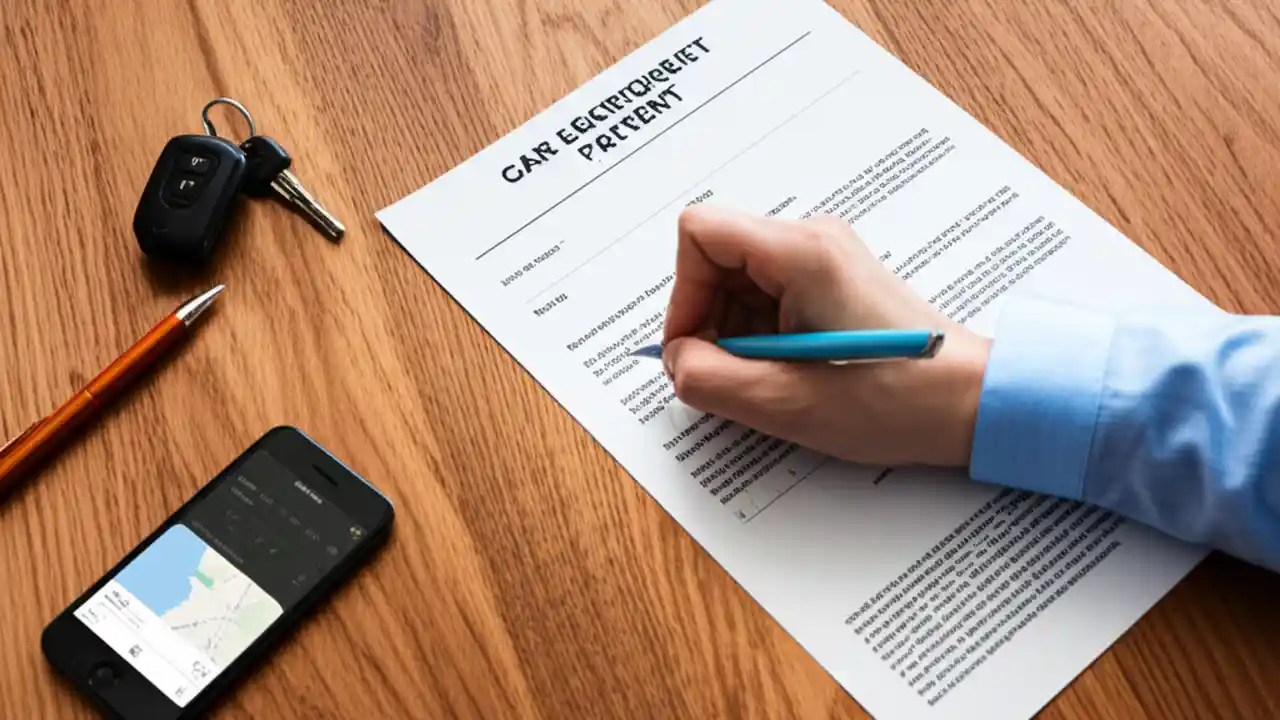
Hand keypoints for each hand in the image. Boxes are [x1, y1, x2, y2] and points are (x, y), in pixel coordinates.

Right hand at [662, 205, 990, 467]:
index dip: (683, 296)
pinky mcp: (831, 282)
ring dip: (738, 335)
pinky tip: (792, 373)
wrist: (972, 404)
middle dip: (711, 322)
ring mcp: (823, 259)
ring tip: (776, 379)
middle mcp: (811, 241)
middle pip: (716, 259)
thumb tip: (676, 361)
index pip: (700, 233)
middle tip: (739, 376)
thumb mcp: (787, 404)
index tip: (697, 349)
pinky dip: (762, 338)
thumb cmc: (899, 400)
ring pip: (738, 283)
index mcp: (801, 253)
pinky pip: (766, 298)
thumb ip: (709, 379)